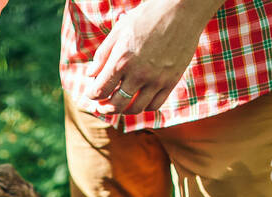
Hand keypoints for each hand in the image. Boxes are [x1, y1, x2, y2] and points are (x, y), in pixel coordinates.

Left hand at [85, 0, 220, 114]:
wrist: (181, 10)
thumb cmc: (148, 16)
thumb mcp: (119, 30)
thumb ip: (102, 54)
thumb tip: (90, 75)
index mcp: (121, 61)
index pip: (100, 90)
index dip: (92, 95)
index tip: (90, 94)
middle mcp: (138, 74)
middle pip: (116, 105)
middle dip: (105, 108)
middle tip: (102, 105)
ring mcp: (156, 80)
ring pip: (135, 109)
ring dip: (124, 110)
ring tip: (120, 104)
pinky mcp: (171, 81)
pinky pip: (155, 105)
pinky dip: (144, 107)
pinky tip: (140, 100)